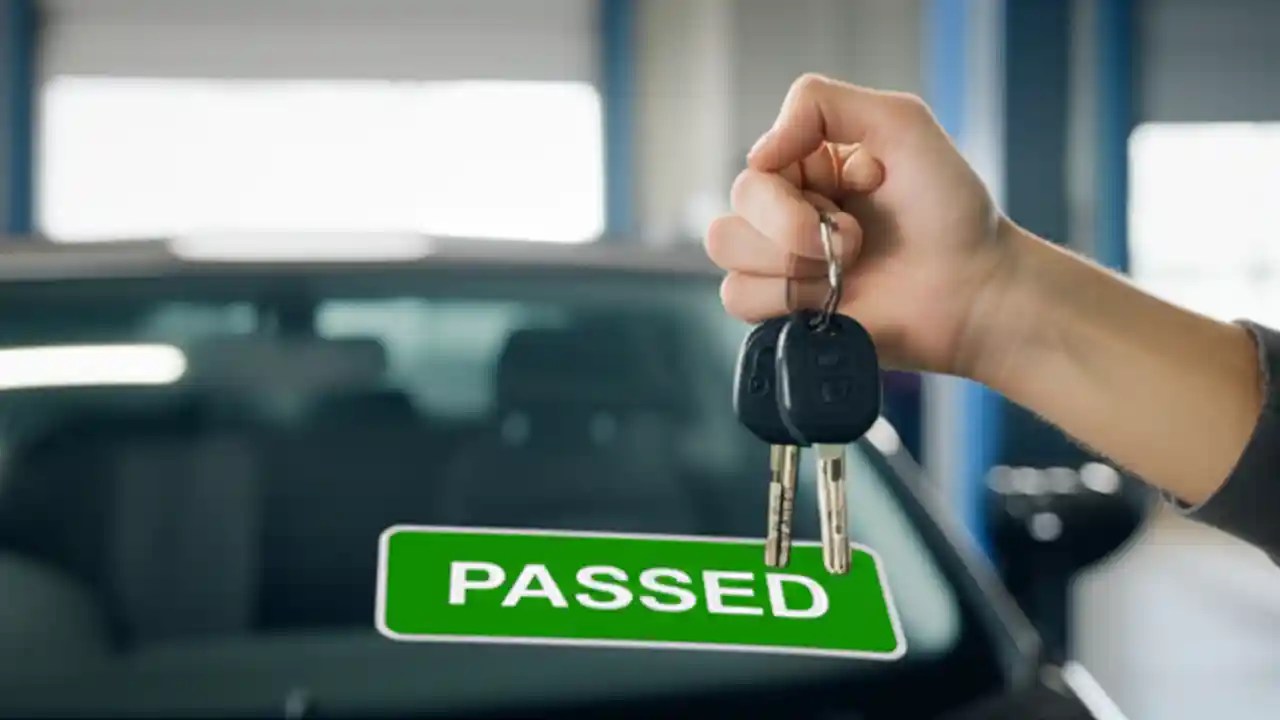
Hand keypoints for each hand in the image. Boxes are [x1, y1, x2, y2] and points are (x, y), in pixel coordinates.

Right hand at [705, 74, 1018, 377]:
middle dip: (795, 228)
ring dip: (791, 264)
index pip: (756, 162)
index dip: (799, 184)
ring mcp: (781, 261)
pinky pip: (738, 297)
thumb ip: (822, 104)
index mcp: (808, 163)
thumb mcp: (900, 122)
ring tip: (844, 271)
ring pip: (727, 250)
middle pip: (736, 206)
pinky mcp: (781, 310)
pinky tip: (830, 299)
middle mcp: (787, 209)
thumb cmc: (950, 211)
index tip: (867, 186)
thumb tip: (757, 153)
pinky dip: (785, 299)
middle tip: (855, 241)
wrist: (974, 293)